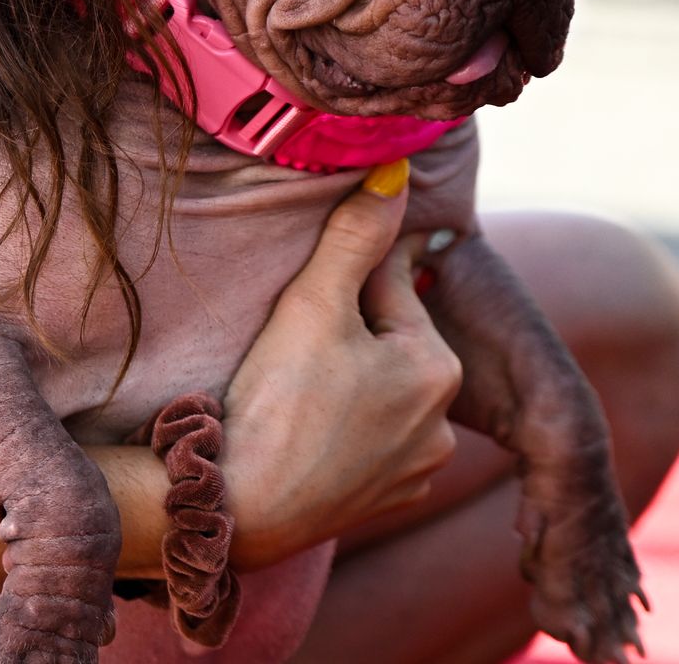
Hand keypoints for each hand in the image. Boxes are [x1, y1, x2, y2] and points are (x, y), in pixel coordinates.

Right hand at [220, 159, 463, 569]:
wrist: (237, 509)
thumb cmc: (275, 403)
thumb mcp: (313, 303)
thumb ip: (356, 235)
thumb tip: (398, 169)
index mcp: (436, 367)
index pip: (387, 284)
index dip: (338, 276)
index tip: (302, 290)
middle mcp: (442, 422)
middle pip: (386, 340)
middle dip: (345, 329)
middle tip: (287, 344)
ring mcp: (416, 468)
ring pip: (378, 391)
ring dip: (346, 378)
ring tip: (293, 386)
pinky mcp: (384, 502)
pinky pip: (368, 441)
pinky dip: (342, 428)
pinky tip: (304, 428)